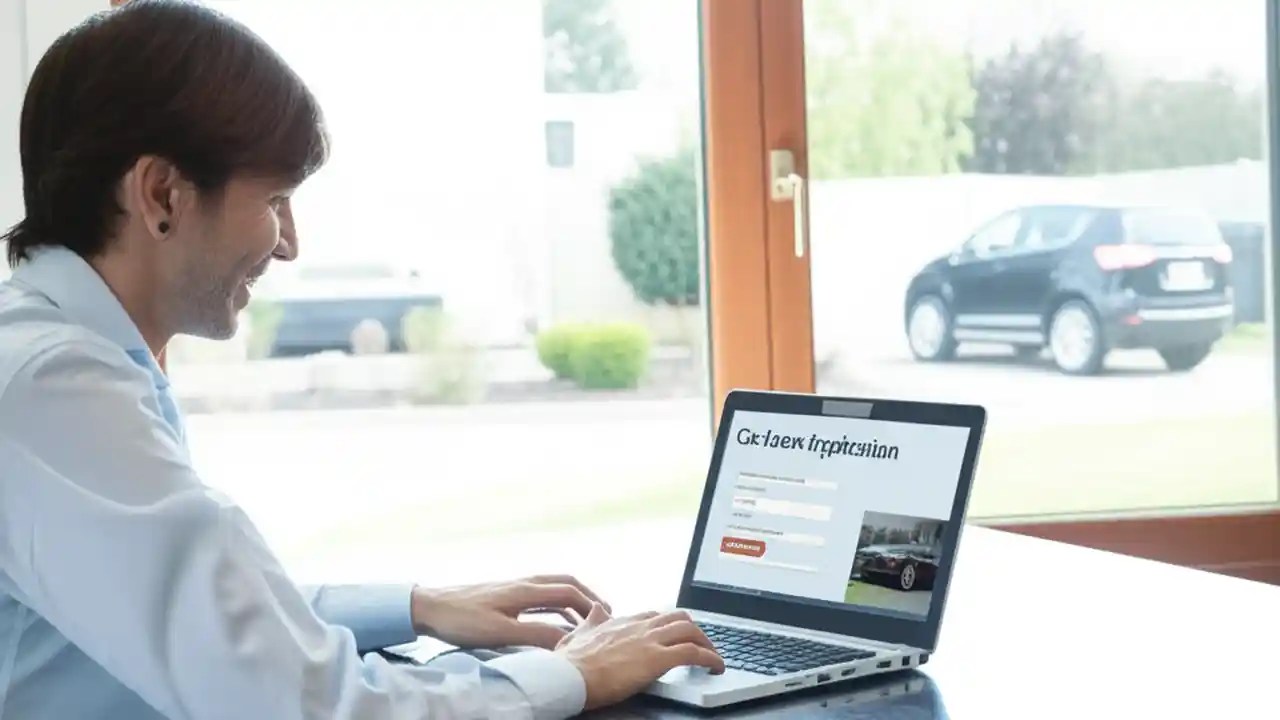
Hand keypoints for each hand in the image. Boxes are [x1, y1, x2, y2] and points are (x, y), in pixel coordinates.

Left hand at [411, 575, 609, 648]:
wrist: (429, 606)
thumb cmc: (462, 620)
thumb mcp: (500, 633)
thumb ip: (535, 636)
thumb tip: (568, 640)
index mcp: (525, 590)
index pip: (568, 591)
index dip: (590, 604)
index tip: (606, 619)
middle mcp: (523, 583)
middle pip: (566, 582)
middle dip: (588, 596)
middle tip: (606, 612)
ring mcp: (514, 587)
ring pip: (554, 586)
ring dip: (573, 598)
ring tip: (587, 616)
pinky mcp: (504, 594)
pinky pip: (541, 594)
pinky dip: (557, 603)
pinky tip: (556, 618)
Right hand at [556, 604, 724, 710]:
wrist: (569, 676)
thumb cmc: (569, 663)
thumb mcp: (576, 635)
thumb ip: (590, 621)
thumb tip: (596, 608)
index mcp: (622, 622)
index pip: (654, 615)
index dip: (668, 624)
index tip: (675, 634)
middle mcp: (639, 626)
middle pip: (678, 617)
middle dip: (693, 630)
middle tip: (699, 644)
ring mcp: (650, 640)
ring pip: (691, 630)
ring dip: (706, 643)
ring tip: (713, 656)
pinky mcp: (658, 659)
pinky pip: (694, 653)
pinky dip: (710, 658)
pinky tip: (716, 667)